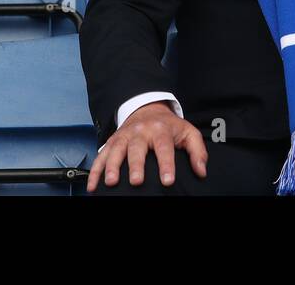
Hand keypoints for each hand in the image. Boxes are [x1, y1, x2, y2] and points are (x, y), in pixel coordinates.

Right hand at [86, 101, 207, 191]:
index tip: (168, 180)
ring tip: (111, 182)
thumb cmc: (168, 126)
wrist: (146, 108)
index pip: (164, 148)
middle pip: (136, 148)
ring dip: (111, 166)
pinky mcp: (112, 141)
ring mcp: (124, 136)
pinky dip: (95, 171)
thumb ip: (198, 151)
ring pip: (115, 151)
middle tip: (136, 181)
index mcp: (160, 130)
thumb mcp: (188, 132)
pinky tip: (92, 186)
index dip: (166, 164)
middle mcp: (140, 132)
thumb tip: (201, 171)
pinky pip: (101, 155)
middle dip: (135, 165)